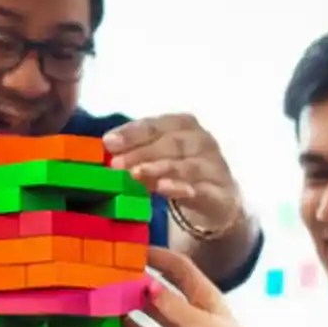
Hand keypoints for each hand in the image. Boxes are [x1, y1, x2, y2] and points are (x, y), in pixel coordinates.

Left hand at [103, 114, 242, 231]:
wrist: (217, 201)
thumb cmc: (179, 171)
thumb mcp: (157, 158)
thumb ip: (135, 151)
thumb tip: (107, 146)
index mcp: (184, 125)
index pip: (156, 125)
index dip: (132, 132)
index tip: (108, 142)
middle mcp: (202, 141)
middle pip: (172, 143)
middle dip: (142, 152)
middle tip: (116, 164)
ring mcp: (214, 168)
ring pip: (188, 165)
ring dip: (160, 168)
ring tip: (136, 174)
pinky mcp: (221, 194)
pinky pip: (201, 190)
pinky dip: (182, 188)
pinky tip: (164, 188)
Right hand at [125, 247, 275, 326]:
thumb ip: (177, 309)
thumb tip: (149, 286)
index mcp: (207, 301)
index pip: (181, 270)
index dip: (160, 257)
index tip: (134, 249)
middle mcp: (192, 316)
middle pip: (163, 291)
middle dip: (140, 280)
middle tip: (111, 273)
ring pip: (151, 316)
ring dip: (132, 306)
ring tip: (106, 296)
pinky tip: (112, 325)